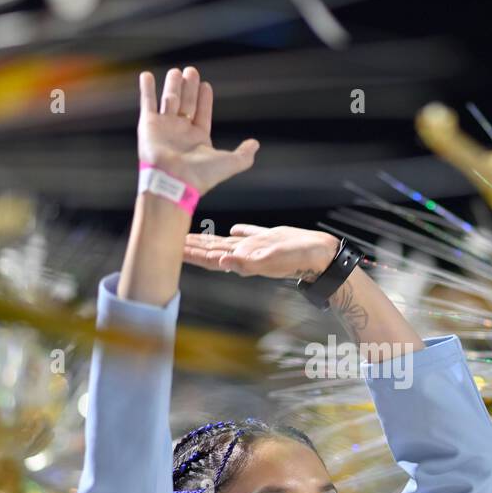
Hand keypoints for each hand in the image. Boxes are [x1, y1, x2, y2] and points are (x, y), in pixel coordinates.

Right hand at [138, 66, 258, 195]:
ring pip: (169, 100)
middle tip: (191, 71)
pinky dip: (147, 89)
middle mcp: (181, 131)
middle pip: (186, 104)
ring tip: (176, 71)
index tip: (206, 85)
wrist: (173, 181)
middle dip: (189, 88)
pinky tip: (147, 75)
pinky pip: (147, 103)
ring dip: (172, 86)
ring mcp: (164, 127)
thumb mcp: (230, 163)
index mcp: (198, 138)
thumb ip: (244, 155)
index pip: (202, 113)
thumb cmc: (200, 175)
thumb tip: (255, 144)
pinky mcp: (148, 125)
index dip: (205, 99)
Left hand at [183, 225, 339, 280]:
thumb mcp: (271, 260)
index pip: (211, 259)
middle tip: (171, 242)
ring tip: (194, 237)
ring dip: (209, 241)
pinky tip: (231, 229)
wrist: (319, 256)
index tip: (174, 250)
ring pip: (227, 243)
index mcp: (243, 262)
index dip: (192, 255)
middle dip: (193, 248)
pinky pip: (249, 234)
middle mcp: (246, 256)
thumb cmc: (297, 260)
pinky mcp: (270, 239)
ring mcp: (258, 248)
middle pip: (213, 251)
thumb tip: (222, 262)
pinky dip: (239, 231)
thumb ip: (247, 263)